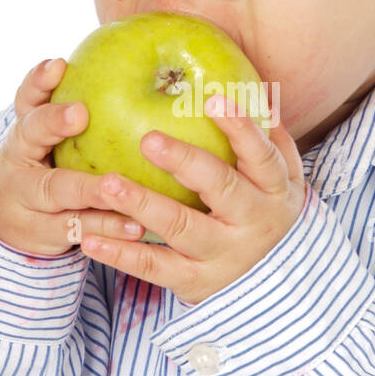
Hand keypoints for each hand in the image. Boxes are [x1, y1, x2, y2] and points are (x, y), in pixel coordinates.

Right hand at [0, 58, 149, 256]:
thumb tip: (135, 55)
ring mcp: (28, 200)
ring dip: (92, 189)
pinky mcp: (45, 233)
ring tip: (121, 186)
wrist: (3, 222)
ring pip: (60, 192)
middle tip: (79, 112)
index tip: (58, 64)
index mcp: (23, 133)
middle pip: (31, 138)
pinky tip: (135, 227)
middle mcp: (20, 161)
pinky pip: (79, 230)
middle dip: (54, 123)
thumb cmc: (43, 164)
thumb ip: (76, 105)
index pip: (26, 100)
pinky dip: (106, 229)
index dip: (38, 82)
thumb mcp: (45, 136)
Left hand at [77, 94, 307, 304]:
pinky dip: (121, 256)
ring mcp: (222, 255)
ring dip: (142, 204)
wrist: (284, 290)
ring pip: (181, 228)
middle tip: (148, 139)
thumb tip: (253, 85)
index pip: (261, 155)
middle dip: (185, 163)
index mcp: (274, 191)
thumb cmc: (272, 215)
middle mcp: (251, 223)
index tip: (213, 98)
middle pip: (220, 189)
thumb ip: (269, 139)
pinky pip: (154, 268)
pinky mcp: (195, 282)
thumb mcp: (284, 181)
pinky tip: (90, 240)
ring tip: (109, 183)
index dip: (241, 128)